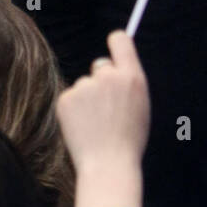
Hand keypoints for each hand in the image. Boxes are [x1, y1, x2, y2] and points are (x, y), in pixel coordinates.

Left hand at [56, 31, 148, 206]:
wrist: (108, 166)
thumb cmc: (128, 140)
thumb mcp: (140, 106)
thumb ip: (128, 82)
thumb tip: (117, 65)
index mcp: (132, 77)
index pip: (120, 39)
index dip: (116, 42)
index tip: (114, 47)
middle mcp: (108, 76)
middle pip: (100, 65)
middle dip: (101, 81)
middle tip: (107, 109)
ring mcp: (85, 87)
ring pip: (85, 85)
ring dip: (87, 99)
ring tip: (96, 125)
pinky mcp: (66, 98)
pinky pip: (71, 98)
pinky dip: (74, 110)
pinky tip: (83, 128)